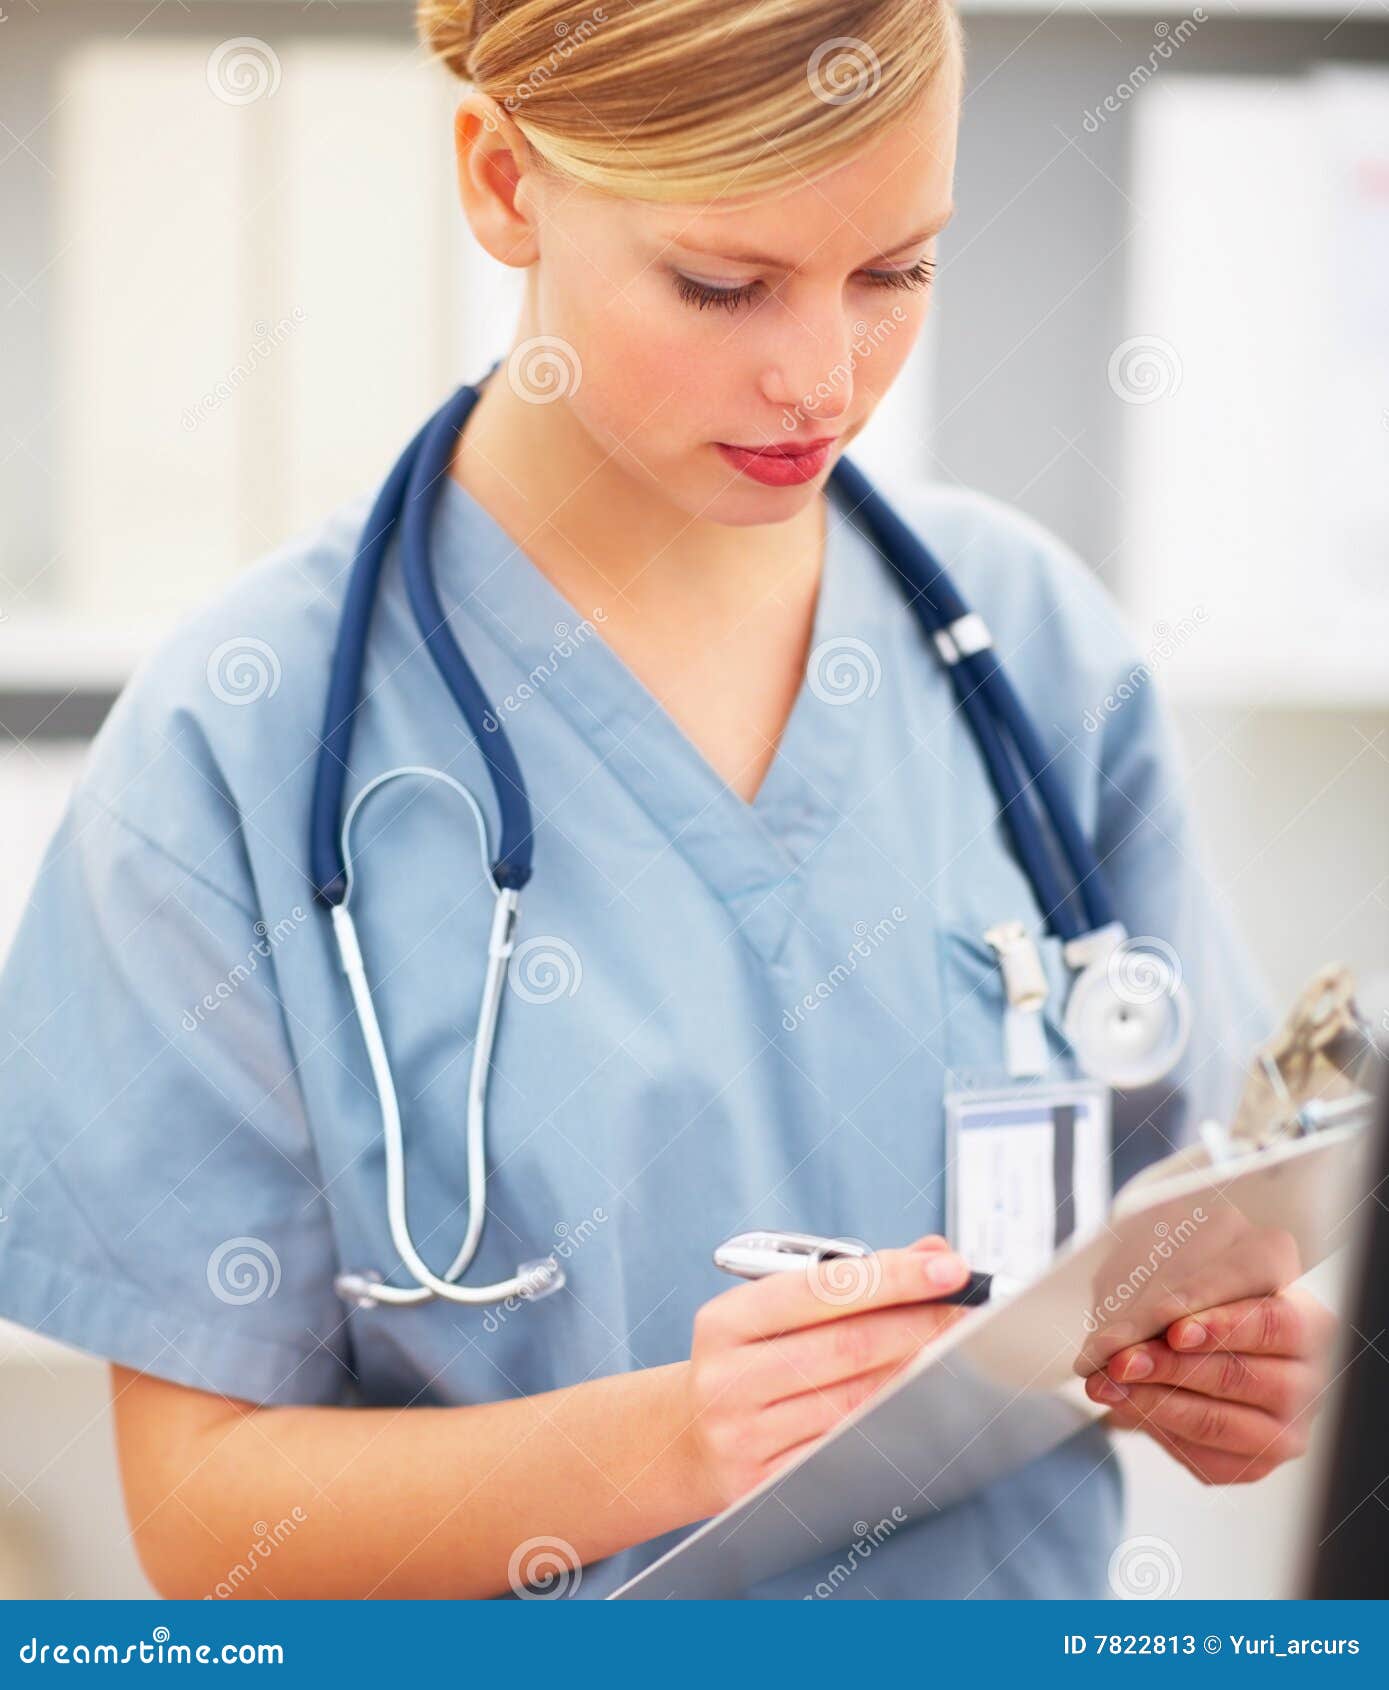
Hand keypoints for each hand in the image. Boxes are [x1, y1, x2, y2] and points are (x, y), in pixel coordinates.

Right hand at [683, 1236, 971, 1511]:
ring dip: (918, 1372)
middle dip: (920, 1322)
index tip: (947, 1267)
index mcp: (725, 1322)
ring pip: (857, 1401)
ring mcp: (746, 1439)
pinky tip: (923, 1399)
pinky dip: (893, 1420)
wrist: (684, 1442)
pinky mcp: (769, 1486)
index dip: (893, 1276)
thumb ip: (851, 1279)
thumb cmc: (745, 1362)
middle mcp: (729, 1380)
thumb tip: (932, 1254)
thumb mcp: (773, 1310)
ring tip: (959, 1348)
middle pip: (849, 1347)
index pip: (823, 1290)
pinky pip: (849, 1448)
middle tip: (969, 1308)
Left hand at [1084, 1286, 1338, 1483]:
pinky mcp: (1253, 1465)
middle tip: (1121, 1360)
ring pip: (1215, 1422)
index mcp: (1311, 1326)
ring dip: (1152, 1401)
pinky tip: (1122, 1406)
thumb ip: (1191, 1296)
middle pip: (1238, 1377)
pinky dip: (1155, 1428)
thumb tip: (1140, 1312)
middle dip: (1170, 1367)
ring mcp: (1286, 1432)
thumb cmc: (1212, 1307)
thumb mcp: (1210, 1288)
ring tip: (1108, 1383)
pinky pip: (1201, 1454)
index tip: (1174, 1330)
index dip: (1224, 1328)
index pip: (1275, 1325)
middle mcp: (1309, 1385)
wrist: (1213, 1347)